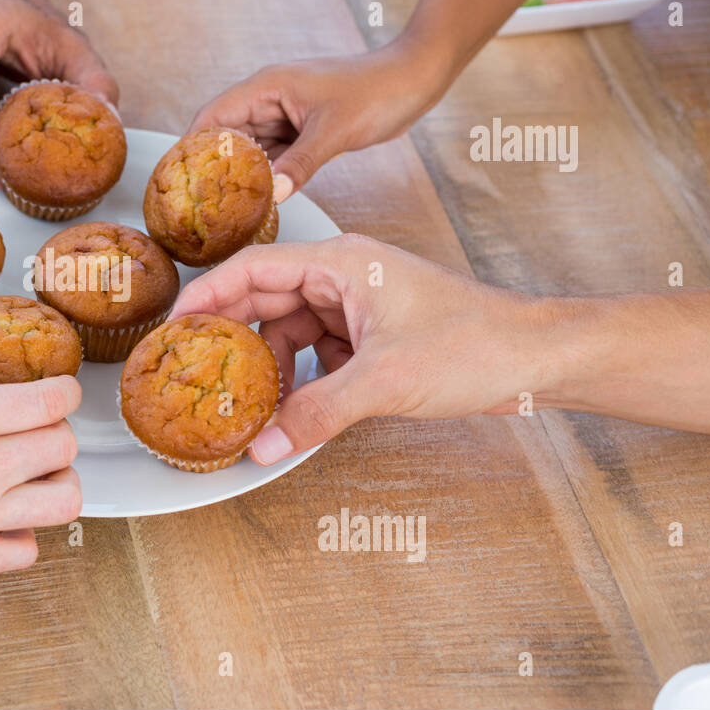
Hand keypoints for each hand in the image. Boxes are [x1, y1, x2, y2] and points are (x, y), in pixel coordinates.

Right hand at [0, 370, 83, 592]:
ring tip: (30, 479)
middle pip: (64, 446)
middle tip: (37, 432)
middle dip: (58, 433)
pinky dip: (22, 535)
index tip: (56, 390)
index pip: (49, 401)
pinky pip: (27, 551)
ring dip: (55, 484)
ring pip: (63, 501)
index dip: (63, 390)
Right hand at [170, 234, 552, 462]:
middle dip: (230, 336)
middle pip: (265, 301)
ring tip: (238, 402)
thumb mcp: (384, 381)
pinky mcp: (370, 338)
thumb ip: (315, 414)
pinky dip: (299, 381)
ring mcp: (356, 309)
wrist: (536, 360)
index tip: (172, 328)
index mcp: (341, 263)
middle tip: (192, 370)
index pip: (253, 269)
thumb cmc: (474, 344)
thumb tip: (260, 447)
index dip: (207, 295)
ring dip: (267, 367)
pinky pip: (315, 356)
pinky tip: (286, 410)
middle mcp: (343, 278)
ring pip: (289, 333)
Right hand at [187, 43, 449, 199]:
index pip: (212, 117)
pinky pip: (272, 155)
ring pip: (248, 149)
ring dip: (239, 175)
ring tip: (225, 208)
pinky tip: (261, 199)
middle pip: (225, 136)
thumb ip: (300, 164)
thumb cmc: (376, 91)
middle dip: (212, 167)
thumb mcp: (334, 131)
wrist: (412, 80)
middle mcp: (268, 99)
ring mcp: (284, 115)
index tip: (180, 179)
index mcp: (267, 87)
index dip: (191, 147)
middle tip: (200, 203)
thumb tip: (272, 195)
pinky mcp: (300, 130)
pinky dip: (265, 176)